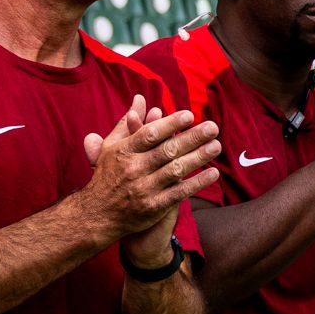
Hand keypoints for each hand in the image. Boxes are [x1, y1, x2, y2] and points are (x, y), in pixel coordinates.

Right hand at [81, 99, 221, 242]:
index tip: (190, 115)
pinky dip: (197, 183)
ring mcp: (144, 189)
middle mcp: (133, 169)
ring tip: (216, 146)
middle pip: (167, 150)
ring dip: (198, 158)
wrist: (98, 215)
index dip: (170, 124)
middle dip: (192, 138)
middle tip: (212, 127)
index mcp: (123, 151)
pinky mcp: (153, 207)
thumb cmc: (107, 175)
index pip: (150, 135)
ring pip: (175, 170)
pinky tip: (213, 173)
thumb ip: (127, 123)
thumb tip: (140, 98)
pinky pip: (179, 193)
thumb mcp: (111, 147)